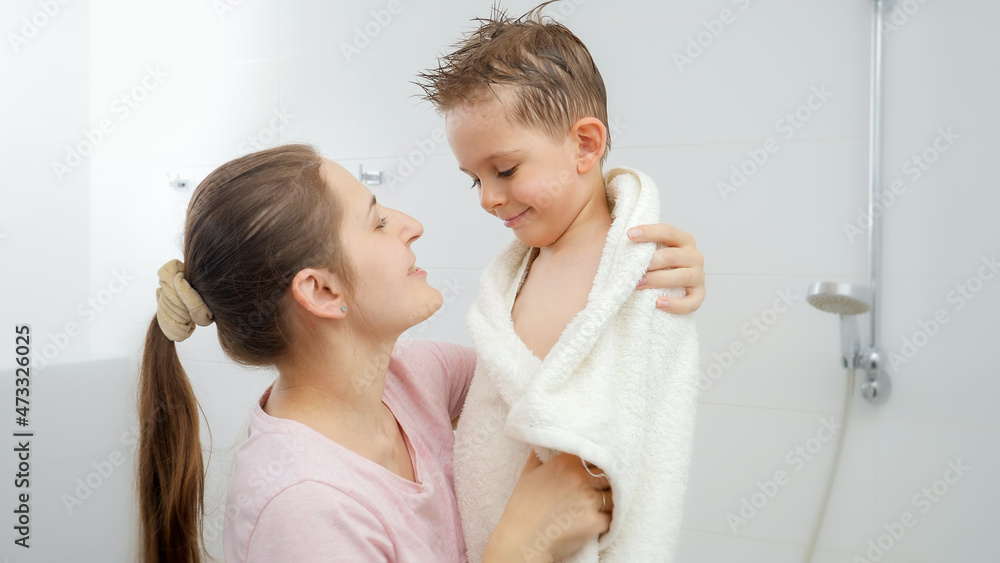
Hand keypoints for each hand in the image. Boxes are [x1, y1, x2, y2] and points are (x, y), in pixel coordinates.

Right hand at [484, 452, 613, 561]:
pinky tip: (593, 523)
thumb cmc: (522, 507)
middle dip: (604, 483)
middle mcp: (581, 477)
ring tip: (594, 508)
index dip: (597, 462)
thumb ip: (539, 456)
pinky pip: (611, 518)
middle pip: (608, 474)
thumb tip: (542, 444)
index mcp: (567, 462)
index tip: (595, 469)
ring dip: (608, 502)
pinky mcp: (596, 521)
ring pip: (613, 496)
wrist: (522, 539)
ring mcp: (590, 500)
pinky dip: (605, 521)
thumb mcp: (528, 474)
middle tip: (597, 491)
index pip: (595, 454)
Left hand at [628, 223, 704, 313]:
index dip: (649, 232)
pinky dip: (675, 304)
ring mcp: (699, 276)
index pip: (667, 231)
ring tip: (638, 285)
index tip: (629, 235)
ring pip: (681, 277)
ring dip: (658, 280)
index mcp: (683, 240)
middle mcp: (695, 256)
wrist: (672, 287)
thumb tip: (619, 242)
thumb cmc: (656, 266)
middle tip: (630, 270)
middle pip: (672, 256)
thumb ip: (642, 246)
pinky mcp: (699, 295)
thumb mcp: (652, 252)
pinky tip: (658, 303)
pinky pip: (692, 302)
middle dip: (650, 263)